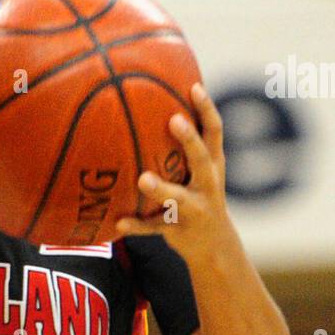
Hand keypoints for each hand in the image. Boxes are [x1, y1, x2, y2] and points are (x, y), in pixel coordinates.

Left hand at [115, 83, 230, 265]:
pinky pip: (155, 228)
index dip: (207, 109)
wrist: (215, 246)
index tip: (194, 87)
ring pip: (179, 198)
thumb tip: (150, 102)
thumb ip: (183, 146)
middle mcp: (208, 185)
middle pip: (202, 159)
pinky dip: (138, 226)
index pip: (214, 132)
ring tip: (143, 179)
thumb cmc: (199, 195)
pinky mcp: (179, 231)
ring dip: (162, 188)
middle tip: (174, 120)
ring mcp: (195, 209)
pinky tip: (119, 222)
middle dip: (190, 140)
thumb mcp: (200, 171)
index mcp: (213, 166)